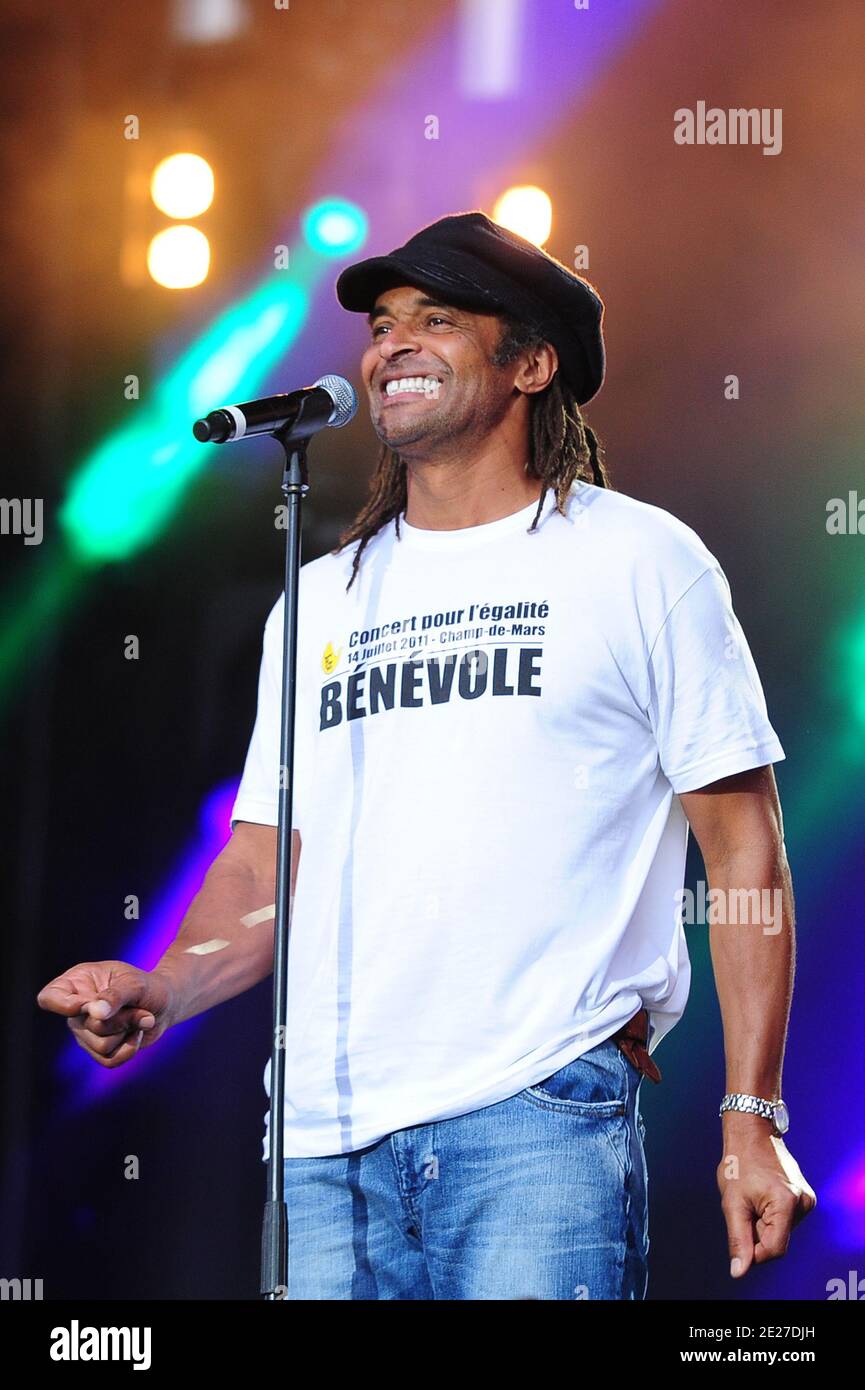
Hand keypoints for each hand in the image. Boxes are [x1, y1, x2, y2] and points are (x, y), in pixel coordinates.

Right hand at [37, 961, 176, 1068]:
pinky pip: (109, 1061)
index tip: (84, 1006)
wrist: (165, 1004)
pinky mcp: (98, 1051)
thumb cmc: (147, 987)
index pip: (49, 997)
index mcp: (77, 983)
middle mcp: (76, 1009)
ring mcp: (85, 1032)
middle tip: (137, 1006)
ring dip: (129, 1030)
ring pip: (100, 1045)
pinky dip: (130, 1048)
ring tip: (140, 1017)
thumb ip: (115, 996)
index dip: (62, 1006)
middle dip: (121, 1018)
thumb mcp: (135, 984)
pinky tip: (136, 1035)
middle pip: (87, 1026)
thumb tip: (95, 1013)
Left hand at [718, 1122, 815, 1277]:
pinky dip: (770, 1215)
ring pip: (780, 1231)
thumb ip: (738, 1239)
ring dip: (763, 1222)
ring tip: (753, 1197)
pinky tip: (762, 1195)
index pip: (774, 1249)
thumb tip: (739, 1271)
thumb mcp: (732, 1203)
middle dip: (757, 1231)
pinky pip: (784, 1220)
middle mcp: (802, 1203)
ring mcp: (806, 1200)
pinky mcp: (804, 1198)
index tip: (740, 1233)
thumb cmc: (739, 1163)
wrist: (752, 1134)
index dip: (754, 1251)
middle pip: (777, 1240)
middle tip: (745, 1205)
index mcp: (786, 1203)